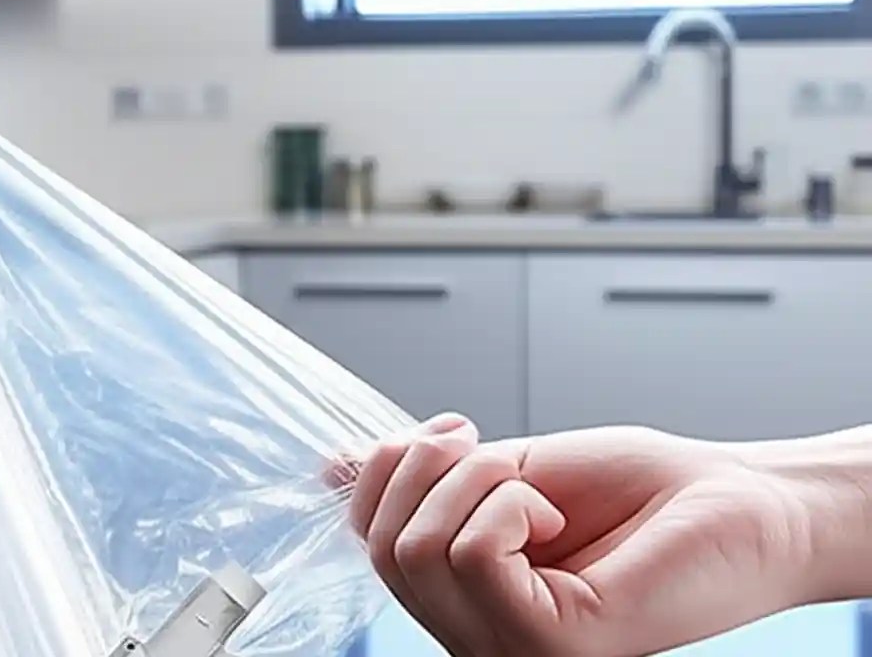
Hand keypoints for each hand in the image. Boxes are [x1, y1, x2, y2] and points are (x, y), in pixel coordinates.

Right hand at [349, 415, 824, 656]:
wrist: (732, 498)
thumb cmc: (636, 491)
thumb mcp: (502, 470)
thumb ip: (422, 480)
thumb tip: (331, 467)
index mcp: (460, 595)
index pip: (367, 542)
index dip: (384, 467)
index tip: (449, 429)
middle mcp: (474, 636)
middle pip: (381, 546)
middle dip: (428, 465)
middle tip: (496, 451)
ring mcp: (508, 651)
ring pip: (418, 550)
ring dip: (476, 481)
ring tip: (538, 492)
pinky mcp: (549, 648)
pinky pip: (474, 554)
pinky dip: (509, 505)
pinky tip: (556, 519)